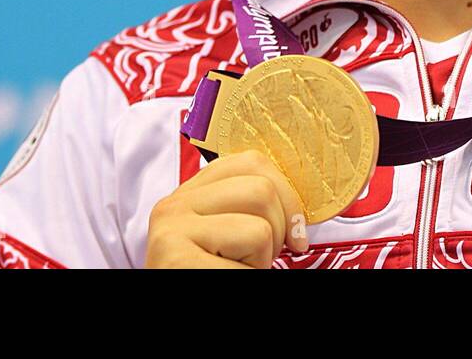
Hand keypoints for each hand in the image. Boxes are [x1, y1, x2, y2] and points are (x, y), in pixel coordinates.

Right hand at [145, 149, 309, 267]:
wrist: (177, 310)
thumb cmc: (209, 269)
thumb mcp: (226, 235)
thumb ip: (247, 208)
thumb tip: (298, 208)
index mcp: (190, 192)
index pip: (251, 161)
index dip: (287, 194)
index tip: (296, 233)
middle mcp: (174, 204)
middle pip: (262, 190)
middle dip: (278, 231)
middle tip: (258, 259)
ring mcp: (172, 228)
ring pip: (260, 227)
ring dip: (262, 259)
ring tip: (237, 268)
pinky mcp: (175, 256)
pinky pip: (245, 262)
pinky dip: (248, 275)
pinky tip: (225, 278)